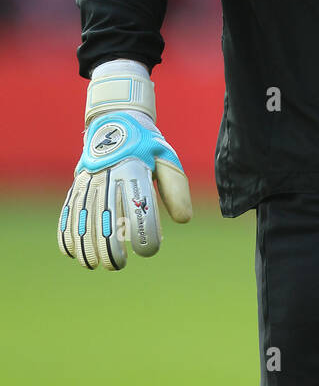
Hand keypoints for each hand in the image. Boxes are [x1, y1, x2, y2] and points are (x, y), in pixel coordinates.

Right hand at [58, 60, 191, 269]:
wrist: (116, 119)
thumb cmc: (147, 145)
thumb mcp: (167, 160)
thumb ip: (176, 189)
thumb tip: (184, 220)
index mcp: (135, 168)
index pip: (139, 206)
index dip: (144, 232)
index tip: (149, 250)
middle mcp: (109, 174)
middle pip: (105, 216)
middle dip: (108, 245)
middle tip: (118, 265)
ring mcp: (89, 179)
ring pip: (83, 216)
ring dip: (86, 244)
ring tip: (94, 265)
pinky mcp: (77, 183)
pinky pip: (68, 209)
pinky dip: (67, 231)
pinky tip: (71, 251)